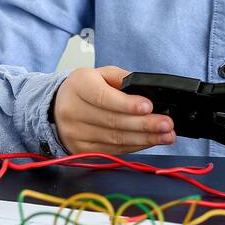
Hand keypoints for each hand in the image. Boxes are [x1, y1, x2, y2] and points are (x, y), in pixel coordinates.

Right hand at [52, 66, 175, 154]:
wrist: (57, 107)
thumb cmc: (85, 89)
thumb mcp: (101, 74)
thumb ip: (124, 79)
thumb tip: (148, 91)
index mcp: (79, 86)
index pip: (103, 97)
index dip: (127, 104)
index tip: (148, 107)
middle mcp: (72, 110)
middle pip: (112, 121)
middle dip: (144, 124)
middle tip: (166, 124)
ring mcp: (75, 133)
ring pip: (115, 139)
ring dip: (144, 138)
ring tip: (166, 135)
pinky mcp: (81, 150)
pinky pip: (113, 150)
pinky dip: (135, 146)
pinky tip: (150, 141)